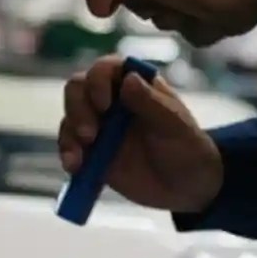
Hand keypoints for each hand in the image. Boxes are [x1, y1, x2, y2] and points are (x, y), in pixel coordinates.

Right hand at [60, 55, 222, 212]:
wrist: (187, 188)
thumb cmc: (187, 148)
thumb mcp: (175, 126)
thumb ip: (151, 103)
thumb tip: (128, 78)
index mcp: (135, 86)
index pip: (105, 69)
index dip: (98, 81)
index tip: (105, 106)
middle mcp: (112, 101)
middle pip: (78, 88)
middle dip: (78, 108)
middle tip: (90, 135)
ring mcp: (100, 126)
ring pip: (70, 117)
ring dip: (70, 134)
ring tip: (79, 158)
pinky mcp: (92, 152)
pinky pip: (70, 146)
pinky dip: (68, 154)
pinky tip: (75, 167)